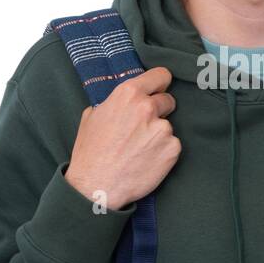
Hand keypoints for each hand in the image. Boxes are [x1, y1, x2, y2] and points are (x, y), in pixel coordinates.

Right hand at [64, 66, 180, 209]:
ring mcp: (163, 129)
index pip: (160, 75)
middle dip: (159, 111)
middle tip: (143, 128)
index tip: (159, 89)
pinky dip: (163, 152)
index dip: (160, 83)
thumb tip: (122, 101)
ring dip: (158, 134)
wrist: (97, 187)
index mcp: (128, 94)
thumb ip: (113, 103)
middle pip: (168, 100)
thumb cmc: (91, 153)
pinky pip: (172, 145)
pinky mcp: (173, 149)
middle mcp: (148, 107)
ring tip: (139, 150)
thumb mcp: (92, 116)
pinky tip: (146, 160)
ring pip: (168, 126)